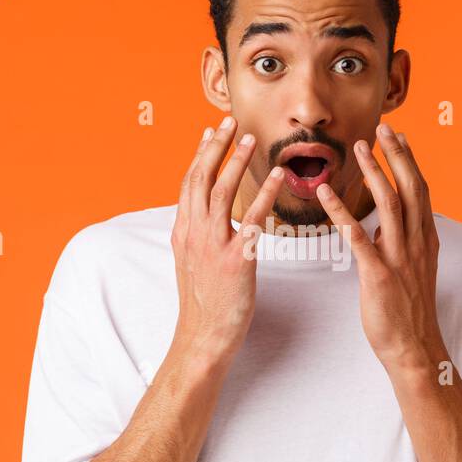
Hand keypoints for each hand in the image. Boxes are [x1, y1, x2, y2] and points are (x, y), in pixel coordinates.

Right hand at [170, 116, 284, 364]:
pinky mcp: (235, 261)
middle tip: (231, 122)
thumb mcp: (192, 265)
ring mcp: (212, 247)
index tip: (210, 132)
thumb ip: (197, 238)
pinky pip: (252, 220)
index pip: (189, 184)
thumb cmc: (203, 307)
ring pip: (220, 192)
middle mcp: (194, 234)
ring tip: (252, 138)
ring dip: (236, 161)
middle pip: (201, 179)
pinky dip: (265, 193)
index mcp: (183, 233)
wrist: (202, 339)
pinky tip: (278, 175)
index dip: (200, 155)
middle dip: (215, 147)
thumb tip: (203, 218)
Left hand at [316, 123, 445, 373]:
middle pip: (410, 187)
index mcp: (426, 240)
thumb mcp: (414, 269)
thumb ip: (405, 241)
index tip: (399, 135)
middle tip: (382, 127)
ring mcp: (399, 258)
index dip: (409, 160)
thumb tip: (393, 219)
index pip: (420, 189)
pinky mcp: (379, 275)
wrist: (414, 349)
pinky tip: (325, 193)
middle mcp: (416, 243)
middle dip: (396, 154)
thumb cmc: (409, 311)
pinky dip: (341, 211)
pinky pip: (358, 237)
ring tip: (357, 149)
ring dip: (373, 172)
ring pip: (390, 204)